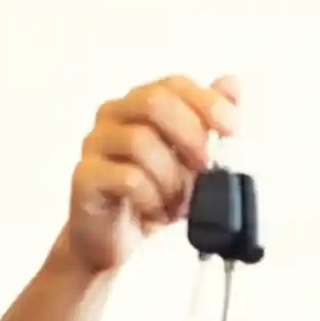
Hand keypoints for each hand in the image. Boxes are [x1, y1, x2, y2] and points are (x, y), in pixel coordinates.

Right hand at [59, 74, 238, 273]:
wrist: (116, 237)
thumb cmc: (156, 193)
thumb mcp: (193, 160)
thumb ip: (210, 122)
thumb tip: (234, 82)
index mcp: (142, 104)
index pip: (174, 84)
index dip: (207, 102)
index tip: (232, 129)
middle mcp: (114, 115)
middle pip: (154, 102)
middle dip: (190, 136)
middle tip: (204, 167)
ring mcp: (95, 144)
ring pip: (140, 141)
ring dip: (171, 177)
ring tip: (178, 201)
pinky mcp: (85, 177)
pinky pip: (127, 178)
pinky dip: (152, 198)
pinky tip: (156, 211)